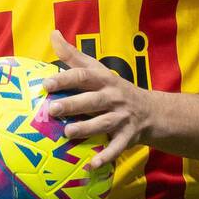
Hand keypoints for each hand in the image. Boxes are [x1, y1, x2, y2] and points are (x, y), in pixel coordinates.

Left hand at [42, 30, 155, 169]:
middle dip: (73, 104)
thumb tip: (53, 33)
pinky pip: (116, 148)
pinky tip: (92, 165)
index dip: (65, 79)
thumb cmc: (112, 88)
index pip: (83, 76)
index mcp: (103, 80)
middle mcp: (113, 97)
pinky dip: (105, 156)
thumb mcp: (96, 69)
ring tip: (67, 132)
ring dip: (86, 128)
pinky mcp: (127, 136)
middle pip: (92, 100)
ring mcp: (121, 118)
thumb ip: (73, 55)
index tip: (46, 83)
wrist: (151, 111)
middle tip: (52, 109)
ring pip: (103, 123)